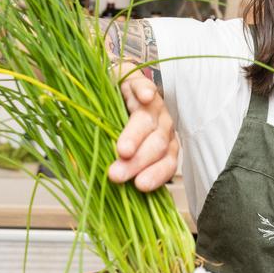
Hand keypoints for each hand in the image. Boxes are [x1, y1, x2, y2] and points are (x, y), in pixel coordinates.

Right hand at [107, 63, 179, 191]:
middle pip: (157, 144)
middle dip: (138, 162)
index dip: (156, 174)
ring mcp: (152, 103)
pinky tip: (144, 96)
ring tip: (123, 149)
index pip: (167, 162)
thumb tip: (106, 190)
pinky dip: (145, 91)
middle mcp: (162, 125)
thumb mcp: (118, 151)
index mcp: (162, 145)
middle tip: (117, 175)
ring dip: (136, 136)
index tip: (140, 186)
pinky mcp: (138, 82)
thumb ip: (118, 167)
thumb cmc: (116, 126)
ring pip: (148, 120)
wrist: (111, 91)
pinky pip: (144, 86)